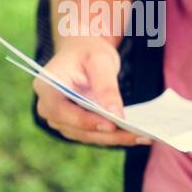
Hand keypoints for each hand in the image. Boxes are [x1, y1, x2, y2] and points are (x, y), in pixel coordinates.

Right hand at [33, 34, 147, 146]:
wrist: (85, 52)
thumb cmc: (89, 52)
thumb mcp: (100, 61)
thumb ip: (106, 87)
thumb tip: (116, 115)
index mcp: (46, 87)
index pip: (60, 110)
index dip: (84, 120)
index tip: (111, 125)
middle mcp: (48, 107)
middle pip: (76, 128)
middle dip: (108, 134)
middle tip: (138, 135)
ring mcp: (61, 119)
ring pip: (88, 136)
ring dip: (116, 139)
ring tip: (145, 137)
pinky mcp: (76, 125)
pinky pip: (96, 135)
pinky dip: (116, 136)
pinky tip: (139, 135)